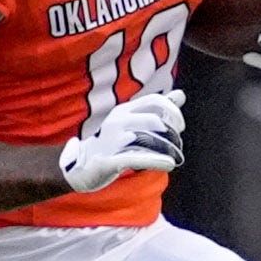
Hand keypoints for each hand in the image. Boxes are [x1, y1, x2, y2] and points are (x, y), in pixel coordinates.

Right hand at [57, 90, 185, 192]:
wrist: (78, 165)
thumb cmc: (111, 143)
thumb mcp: (132, 122)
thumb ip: (156, 109)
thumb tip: (181, 94)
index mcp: (123, 110)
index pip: (155, 101)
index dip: (173, 111)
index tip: (180, 127)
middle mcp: (117, 121)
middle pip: (154, 121)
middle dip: (172, 133)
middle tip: (178, 146)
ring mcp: (111, 140)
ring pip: (147, 140)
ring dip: (167, 149)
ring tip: (175, 158)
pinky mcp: (108, 161)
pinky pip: (136, 158)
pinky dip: (156, 160)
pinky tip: (169, 164)